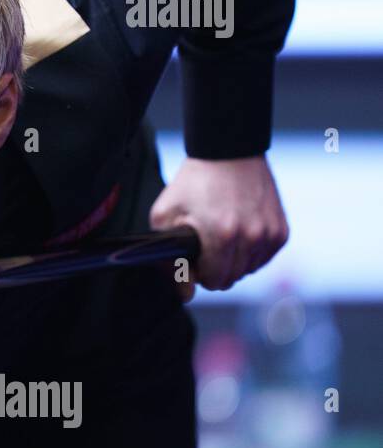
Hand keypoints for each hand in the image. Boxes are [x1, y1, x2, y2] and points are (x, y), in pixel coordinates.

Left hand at [150, 155, 289, 296]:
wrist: (228, 152)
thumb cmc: (194, 183)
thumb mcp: (165, 217)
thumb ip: (170, 261)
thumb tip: (185, 295)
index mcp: (222, 236)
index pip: (213, 281)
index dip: (198, 273)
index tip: (194, 258)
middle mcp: (252, 237)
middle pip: (232, 278)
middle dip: (215, 268)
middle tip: (205, 245)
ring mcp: (270, 234)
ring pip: (249, 269)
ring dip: (234, 260)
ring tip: (221, 234)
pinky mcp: (282, 230)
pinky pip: (264, 257)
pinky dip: (250, 251)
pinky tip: (238, 231)